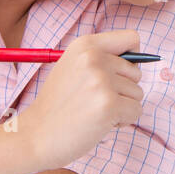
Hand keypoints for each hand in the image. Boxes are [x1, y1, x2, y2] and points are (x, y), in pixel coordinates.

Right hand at [15, 30, 145, 170]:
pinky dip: (123, 121)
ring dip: (121, 107)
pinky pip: (136, 111)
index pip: (132, 38)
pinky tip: (99, 124)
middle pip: (137, 72)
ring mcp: (101, 80)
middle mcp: (94, 57)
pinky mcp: (108, 104)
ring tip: (93, 112)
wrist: (34, 135)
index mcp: (85, 45)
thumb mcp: (73, 67)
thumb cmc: (57, 105)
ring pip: (137, 94)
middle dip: (123, 90)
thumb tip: (140, 60)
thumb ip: (102, 58)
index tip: (119, 74)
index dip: (133, 58)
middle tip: (94, 101)